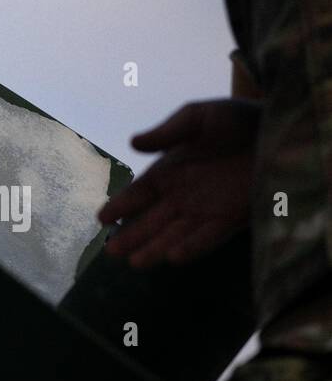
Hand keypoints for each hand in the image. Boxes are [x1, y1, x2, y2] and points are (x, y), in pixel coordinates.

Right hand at [97, 99, 260, 267]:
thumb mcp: (197, 117)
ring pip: (175, 233)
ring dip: (156, 248)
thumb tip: (132, 144)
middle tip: (111, 252)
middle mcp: (184, 194)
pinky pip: (208, 237)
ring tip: (135, 263)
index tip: (102, 219)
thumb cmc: (237, 119)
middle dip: (132, 236)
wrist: (279, 131)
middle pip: (152, 219)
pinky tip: (173, 258)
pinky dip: (191, 247)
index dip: (121, 205)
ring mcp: (207, 208)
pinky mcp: (232, 217)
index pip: (140, 193)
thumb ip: (167, 132)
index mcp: (170, 170)